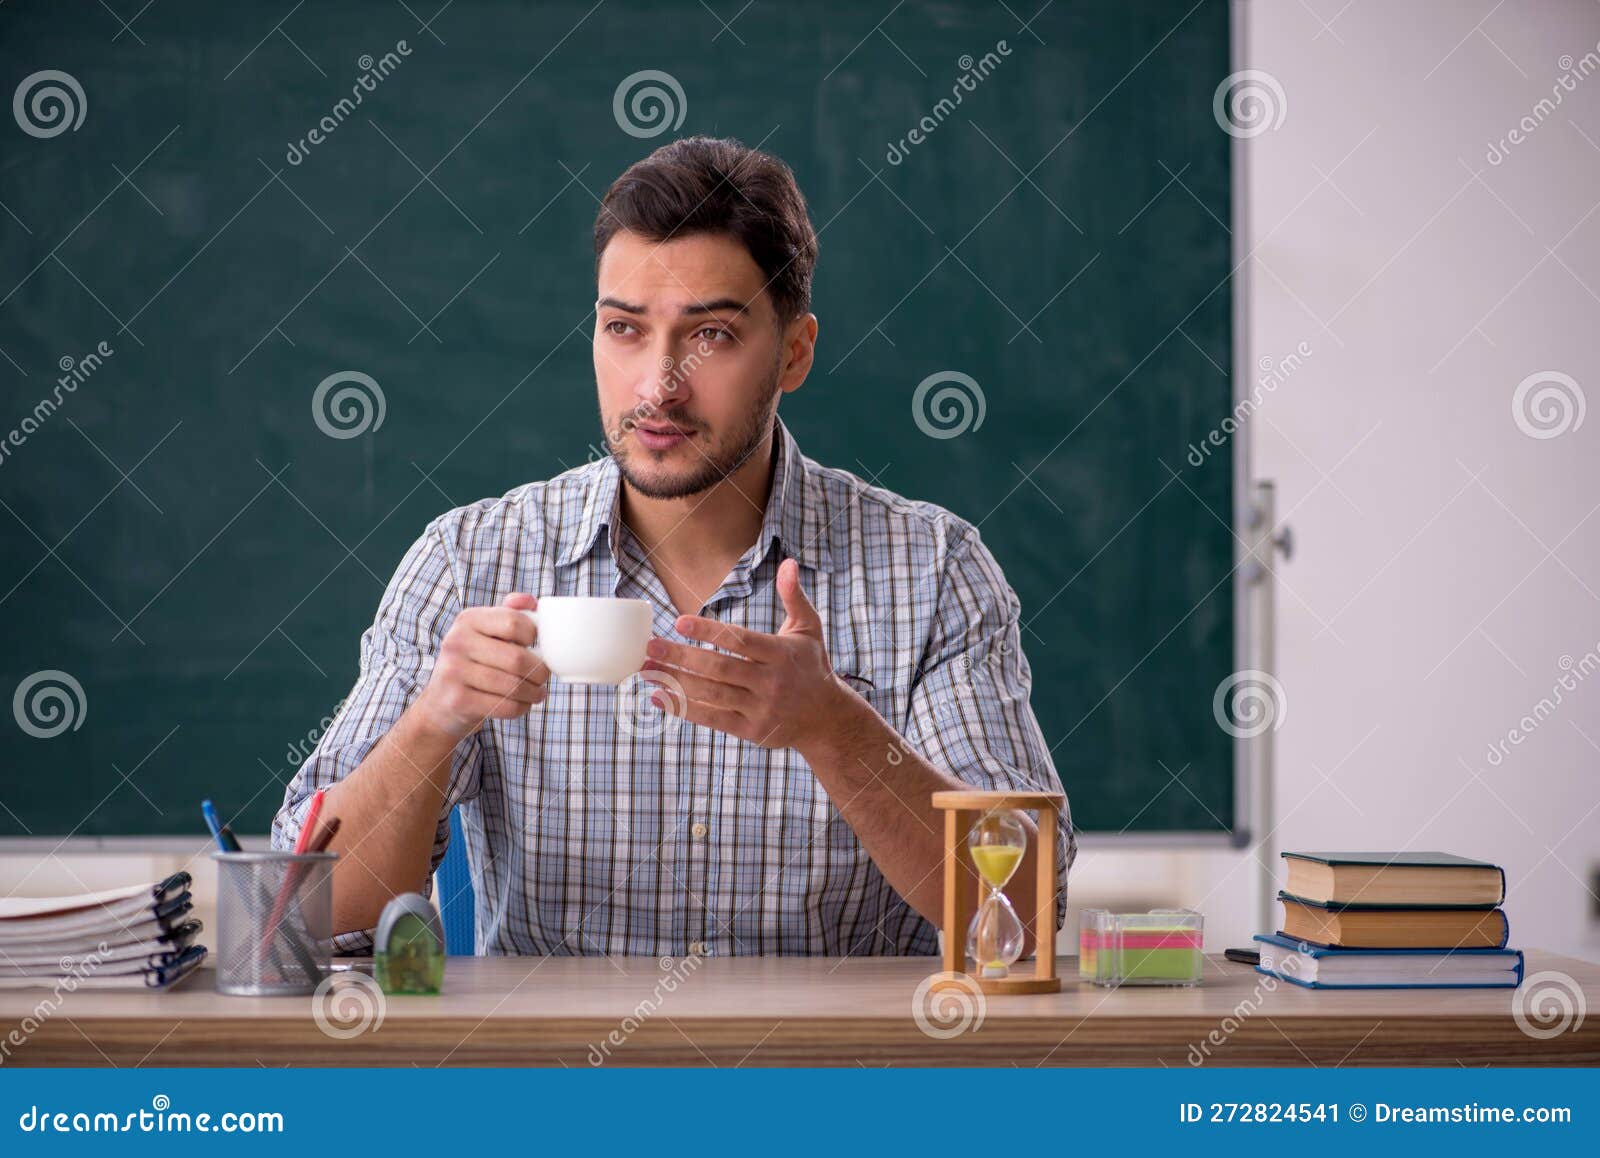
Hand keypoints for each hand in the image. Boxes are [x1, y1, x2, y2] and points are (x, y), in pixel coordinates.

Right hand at [411, 593, 548, 741]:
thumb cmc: (472, 663)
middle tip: (544, 677)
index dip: (534, 636)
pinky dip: (522, 707)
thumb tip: (532, 601)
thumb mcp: (484, 632)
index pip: (514, 622)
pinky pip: (504, 705)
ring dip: (534, 692)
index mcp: (468, 620)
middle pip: (517, 658)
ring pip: (513, 685)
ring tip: (538, 692)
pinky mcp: (458, 700)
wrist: (439, 705)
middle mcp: (457, 642)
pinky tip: (523, 704)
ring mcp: (454, 672)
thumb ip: (509, 613)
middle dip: (540, 671)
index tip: (537, 646)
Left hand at [640, 559, 859, 750]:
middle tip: (650, 647)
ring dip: (675, 682)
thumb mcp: (809, 629)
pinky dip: (684, 710)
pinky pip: (713, 719)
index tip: (679, 622)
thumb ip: (794, 596)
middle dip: (681, 658)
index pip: (739, 640)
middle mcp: (770, 682)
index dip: (709, 631)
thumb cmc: (812, 666)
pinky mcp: (751, 731)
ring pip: (711, 694)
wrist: (827, 718)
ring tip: (646, 671)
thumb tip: (788, 562)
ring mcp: (761, 709)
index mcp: (781, 654)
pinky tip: (659, 698)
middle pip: (719, 668)